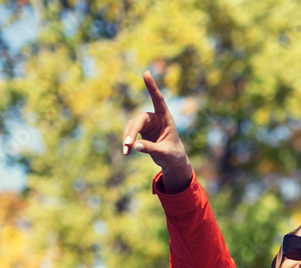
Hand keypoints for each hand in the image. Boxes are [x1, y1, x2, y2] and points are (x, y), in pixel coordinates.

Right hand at [121, 70, 192, 191]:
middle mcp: (155, 118)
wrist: (172, 161)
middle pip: (139, 119)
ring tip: (127, 151)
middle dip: (132, 131)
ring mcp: (146, 123)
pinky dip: (127, 141)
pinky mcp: (139, 130)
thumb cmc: (173, 155)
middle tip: (128, 144)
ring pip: (132, 126)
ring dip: (127, 138)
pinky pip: (129, 133)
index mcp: (166, 118)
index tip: (146, 73)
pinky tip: (127, 152)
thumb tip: (133, 145)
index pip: (159, 99)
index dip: (152, 87)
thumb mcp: (164, 153)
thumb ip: (151, 148)